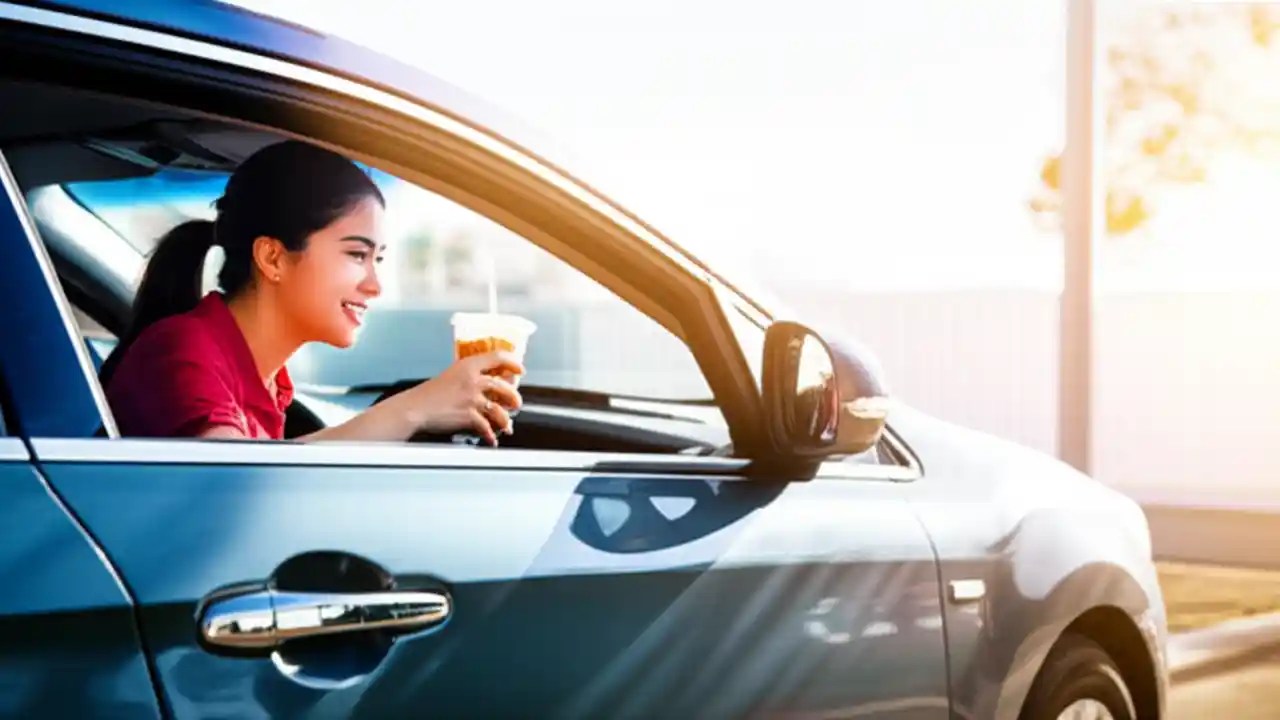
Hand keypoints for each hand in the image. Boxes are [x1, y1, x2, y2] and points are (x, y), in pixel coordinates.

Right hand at [404, 351, 524, 445]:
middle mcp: (473, 380)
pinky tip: (492, 438)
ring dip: (506, 419)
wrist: (415, 407)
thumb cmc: (430, 393)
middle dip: (514, 397)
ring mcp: (472, 399)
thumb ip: (469, 376)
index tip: (520, 369)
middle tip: (516, 403)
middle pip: (505, 386)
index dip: (513, 363)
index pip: (498, 357)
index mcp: (468, 366)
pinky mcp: (468, 416)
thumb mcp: (451, 375)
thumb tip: (487, 383)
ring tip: (507, 424)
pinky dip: (491, 435)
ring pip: (500, 410)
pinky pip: (487, 427)